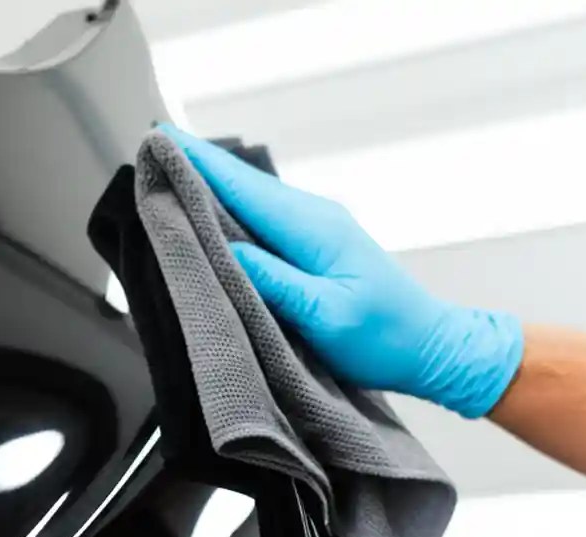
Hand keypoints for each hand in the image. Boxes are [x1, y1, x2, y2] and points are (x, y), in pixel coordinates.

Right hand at [159, 124, 523, 417]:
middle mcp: (314, 217)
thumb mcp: (326, 316)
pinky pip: (263, 214)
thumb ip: (276, 282)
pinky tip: (213, 204)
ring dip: (213, 180)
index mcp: (314, 229)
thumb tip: (226, 252)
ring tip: (173, 167)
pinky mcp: (313, 242)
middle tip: (155, 144)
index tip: (162, 141)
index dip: (201, 164)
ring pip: (252, 195)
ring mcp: (315, 226)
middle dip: (199, 162)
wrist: (430, 346)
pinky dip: (232, 202)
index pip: (245, 188)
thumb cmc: (383, 338)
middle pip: (245, 182)